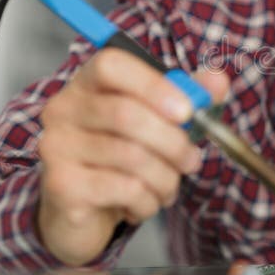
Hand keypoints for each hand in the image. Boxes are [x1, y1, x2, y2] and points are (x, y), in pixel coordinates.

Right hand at [36, 48, 227, 265]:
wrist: (82, 208)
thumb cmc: (125, 154)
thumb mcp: (160, 120)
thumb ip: (191, 96)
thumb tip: (217, 79)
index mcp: (89, 82)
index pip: (112, 65)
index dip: (154, 85)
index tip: (188, 111)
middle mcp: (64, 109)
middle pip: (127, 115)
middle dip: (173, 142)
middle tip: (191, 160)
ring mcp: (57, 147)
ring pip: (131, 157)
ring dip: (166, 178)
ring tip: (168, 187)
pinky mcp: (61, 185)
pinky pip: (124, 189)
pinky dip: (148, 202)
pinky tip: (144, 204)